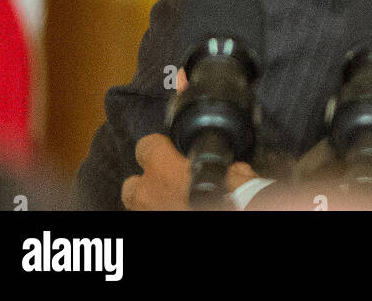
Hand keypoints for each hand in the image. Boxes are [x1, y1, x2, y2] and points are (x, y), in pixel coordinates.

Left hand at [120, 68, 259, 209]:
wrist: (225, 222)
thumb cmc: (225, 202)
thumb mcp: (238, 181)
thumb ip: (232, 171)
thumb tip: (237, 171)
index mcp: (164, 169)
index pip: (147, 145)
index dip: (159, 146)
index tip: (173, 149)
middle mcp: (148, 193)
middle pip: (132, 183)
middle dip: (147, 181)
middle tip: (169, 181)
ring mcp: (146, 214)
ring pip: (137, 205)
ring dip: (152, 201)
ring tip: (172, 200)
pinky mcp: (150, 225)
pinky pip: (149, 215)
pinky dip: (159, 212)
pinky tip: (176, 209)